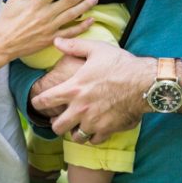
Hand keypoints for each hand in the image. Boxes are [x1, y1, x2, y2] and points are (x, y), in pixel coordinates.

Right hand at [0, 0, 98, 61]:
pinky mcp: (52, 39)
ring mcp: (50, 27)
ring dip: (86, 5)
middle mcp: (46, 14)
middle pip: (70, 0)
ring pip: (73, 15)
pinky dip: (82, 26)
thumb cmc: (7, 20)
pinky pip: (71, 32)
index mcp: (37, 2)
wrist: (3, 44)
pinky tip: (91, 20)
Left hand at [31, 38, 153, 143]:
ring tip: (77, 125)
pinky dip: (92, 137)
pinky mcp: (107, 130)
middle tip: (60, 118)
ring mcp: (93, 122)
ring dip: (74, 131)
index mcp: (73, 89)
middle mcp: (80, 109)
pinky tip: (95, 129)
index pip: (45, 101)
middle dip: (55, 123)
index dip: (37, 103)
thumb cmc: (120, 64)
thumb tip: (56, 41)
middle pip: (57, 127)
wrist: (144, 83)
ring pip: (75, 137)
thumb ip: (74, 46)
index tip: (37, 103)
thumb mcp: (96, 49)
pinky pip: (93, 141)